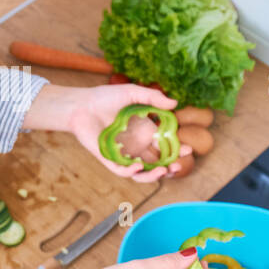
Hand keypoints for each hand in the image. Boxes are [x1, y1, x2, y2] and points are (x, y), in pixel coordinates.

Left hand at [66, 84, 191, 183]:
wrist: (80, 104)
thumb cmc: (105, 97)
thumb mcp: (132, 93)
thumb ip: (152, 97)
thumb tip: (174, 103)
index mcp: (144, 132)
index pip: (165, 145)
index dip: (177, 150)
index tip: (188, 148)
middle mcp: (136, 145)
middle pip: (157, 162)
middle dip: (170, 167)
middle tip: (177, 166)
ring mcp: (123, 154)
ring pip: (141, 172)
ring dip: (153, 175)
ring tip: (163, 170)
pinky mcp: (108, 159)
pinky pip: (122, 171)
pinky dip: (131, 172)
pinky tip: (138, 167)